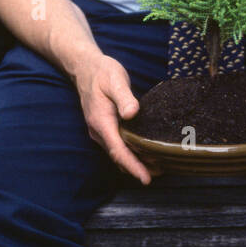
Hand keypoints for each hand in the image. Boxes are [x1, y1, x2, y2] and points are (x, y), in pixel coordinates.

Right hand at [72, 51, 158, 184]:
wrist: (85, 68)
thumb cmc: (102, 73)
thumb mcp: (115, 80)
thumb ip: (124, 97)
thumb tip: (131, 114)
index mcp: (101, 121)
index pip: (118, 150)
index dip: (133, 166)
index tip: (146, 178)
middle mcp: (99, 131)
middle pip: (119, 157)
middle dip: (138, 168)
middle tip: (160, 173)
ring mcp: (100, 131)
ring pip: (118, 153)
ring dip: (135, 163)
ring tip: (157, 168)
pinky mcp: (104, 129)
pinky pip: (117, 146)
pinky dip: (130, 154)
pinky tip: (144, 153)